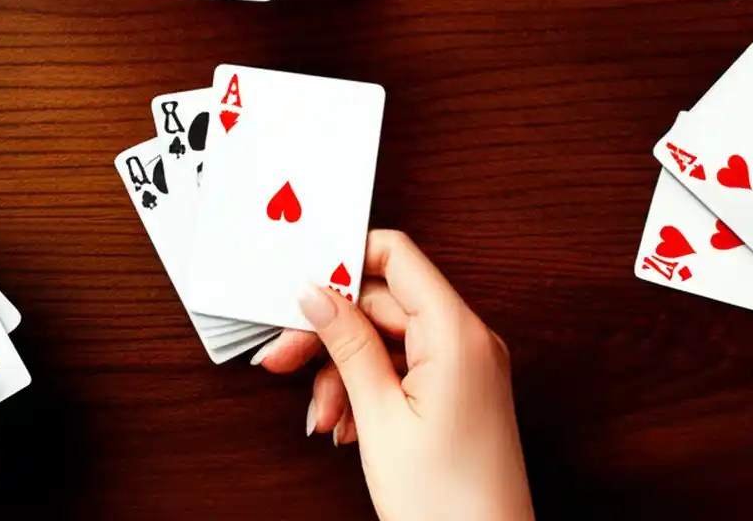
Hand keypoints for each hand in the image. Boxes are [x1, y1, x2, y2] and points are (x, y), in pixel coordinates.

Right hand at [254, 231, 533, 520]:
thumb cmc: (447, 502)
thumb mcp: (379, 416)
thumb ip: (348, 345)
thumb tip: (318, 295)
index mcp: (457, 333)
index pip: (398, 256)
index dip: (345, 262)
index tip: (301, 285)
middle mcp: (469, 340)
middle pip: (384, 303)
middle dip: (330, 333)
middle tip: (283, 359)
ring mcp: (466, 366)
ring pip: (387, 340)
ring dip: (344, 372)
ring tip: (322, 418)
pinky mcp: (459, 391)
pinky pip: (403, 368)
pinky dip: (368, 390)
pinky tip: (345, 425)